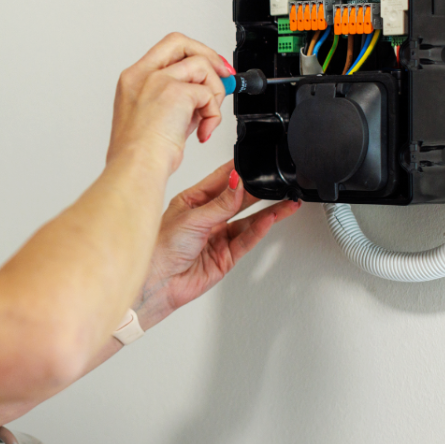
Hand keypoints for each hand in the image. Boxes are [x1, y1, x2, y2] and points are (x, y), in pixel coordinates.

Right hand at [107, 33, 232, 172]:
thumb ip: (176, 102)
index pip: (166, 50)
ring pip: (201, 65)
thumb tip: (205, 96)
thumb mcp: (154, 119)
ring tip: (205, 119)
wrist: (135, 168)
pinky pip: (208, 93)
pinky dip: (213, 114)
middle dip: (209, 57)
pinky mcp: (175, 92)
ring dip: (214, 93)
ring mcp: (157, 80)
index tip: (209, 68)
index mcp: (132, 80)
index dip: (192, 53)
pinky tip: (202, 132)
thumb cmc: (139, 155)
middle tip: (224, 76)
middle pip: (182, 43)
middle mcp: (142, 75)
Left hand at [133, 160, 300, 328]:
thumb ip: (220, 203)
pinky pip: (247, 240)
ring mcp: (217, 237)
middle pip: (239, 200)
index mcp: (192, 201)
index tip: (255, 161)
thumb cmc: (161, 248)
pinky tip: (270, 219)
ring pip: (249, 220)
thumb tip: (237, 182)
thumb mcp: (192, 218)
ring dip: (268, 212)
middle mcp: (206, 218)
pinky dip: (260, 230)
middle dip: (259, 191)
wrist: (157, 282)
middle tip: (277, 182)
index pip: (221, 180)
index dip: (238, 171)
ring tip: (287, 202)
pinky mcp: (225, 256)